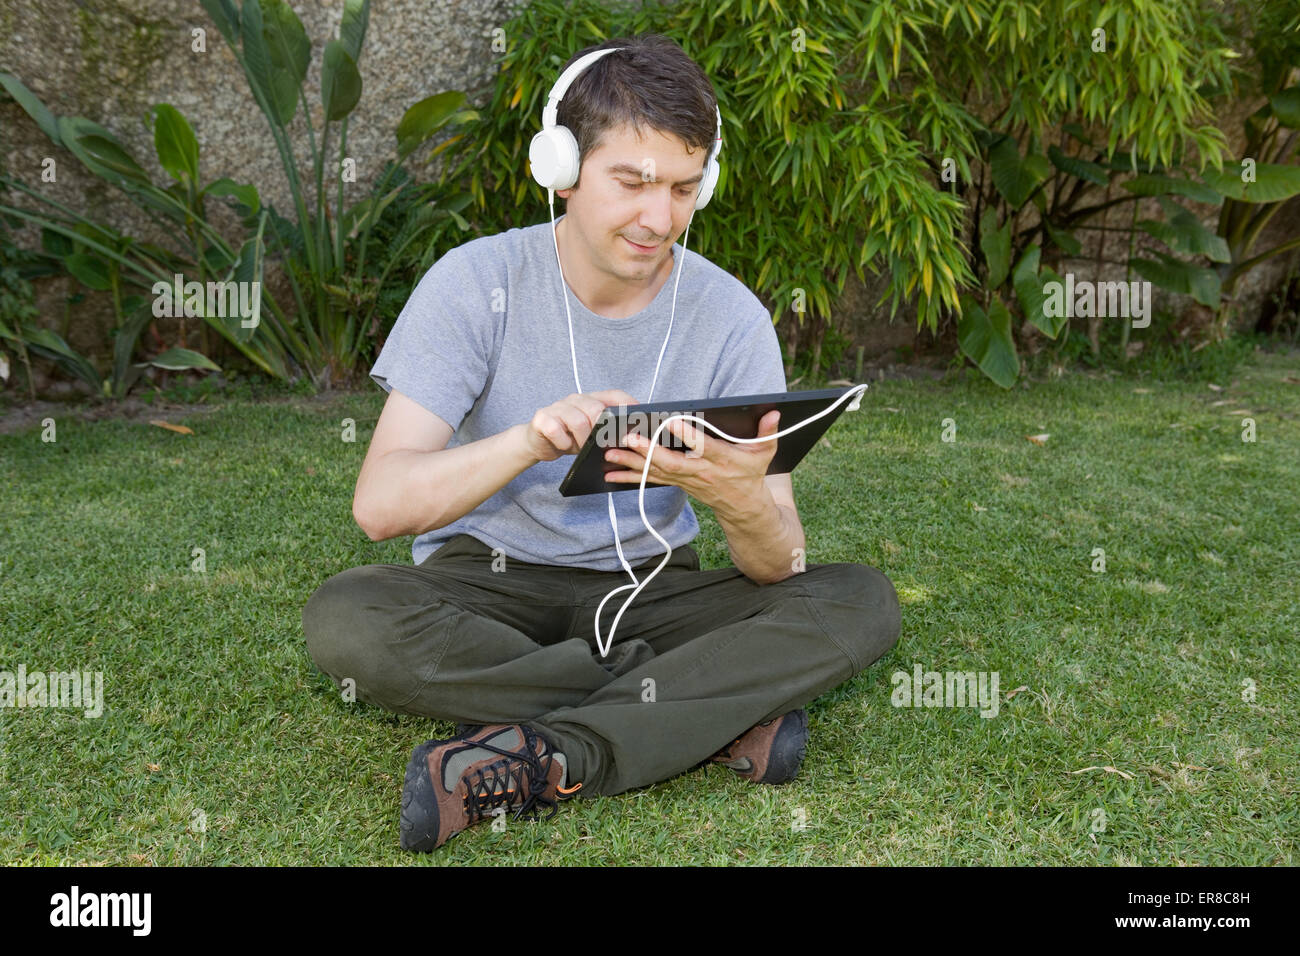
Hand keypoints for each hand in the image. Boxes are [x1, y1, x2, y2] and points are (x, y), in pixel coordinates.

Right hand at [523, 390, 639, 462]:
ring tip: (580, 448)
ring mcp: (557, 407)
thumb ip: (607, 433)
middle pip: (596, 409)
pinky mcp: (542, 418)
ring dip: (582, 440)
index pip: (614, 395)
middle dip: (603, 430)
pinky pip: (556, 430)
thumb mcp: (591, 435)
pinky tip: (563, 446)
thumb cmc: (569, 438)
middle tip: (602, 445)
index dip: (629, 405)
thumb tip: (633, 441)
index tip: (641, 418)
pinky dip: (563, 442)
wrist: (537, 442)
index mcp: (591, 400)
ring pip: (578, 421)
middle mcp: (575, 399)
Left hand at [602, 409, 781, 513]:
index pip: (704, 447)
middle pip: (671, 463)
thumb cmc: (751, 475)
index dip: (689, 436)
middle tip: (629, 439)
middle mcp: (700, 472)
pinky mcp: (676, 483)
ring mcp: (685, 480)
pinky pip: (650, 480)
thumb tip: (774, 413)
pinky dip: (629, 477)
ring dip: (631, 464)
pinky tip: (609, 474)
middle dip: (649, 452)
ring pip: (655, 472)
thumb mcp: (765, 454)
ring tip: (609, 454)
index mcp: (722, 461)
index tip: (673, 420)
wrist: (743, 508)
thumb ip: (768, 433)